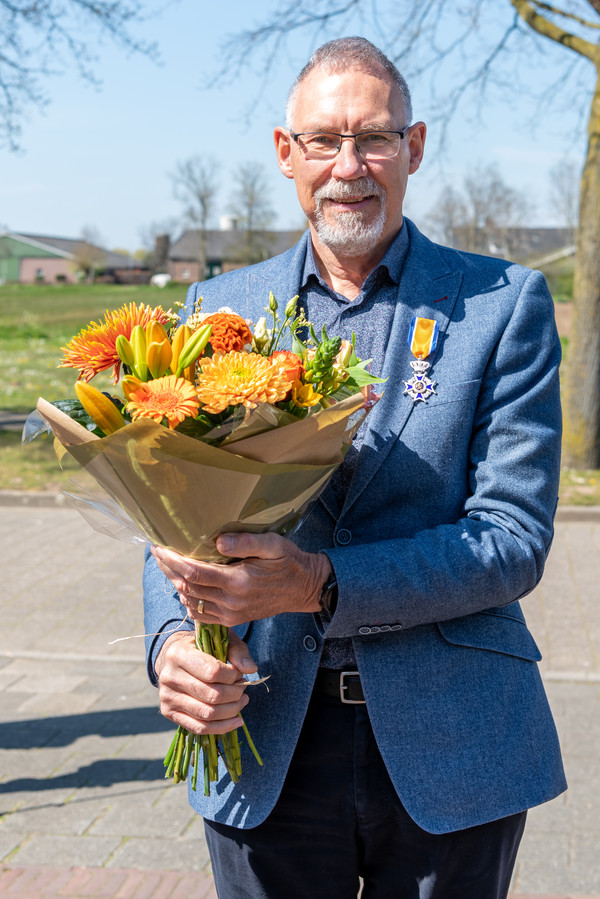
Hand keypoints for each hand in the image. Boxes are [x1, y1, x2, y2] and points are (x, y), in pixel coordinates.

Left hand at [151, 533, 331, 625]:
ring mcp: (231, 613)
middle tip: (158, 553)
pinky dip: (187, 600)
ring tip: (167, 566)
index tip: (159, 546)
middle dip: (168, 569)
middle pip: (186, 586)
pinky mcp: (233, 619)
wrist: (305, 589)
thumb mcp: (273, 544)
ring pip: (190, 601)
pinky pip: (201, 614)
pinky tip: (184, 586)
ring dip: (175, 584)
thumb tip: (217, 542)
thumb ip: (245, 542)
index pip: (193, 572)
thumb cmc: (289, 561)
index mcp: (238, 581)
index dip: (172, 560)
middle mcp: (230, 601)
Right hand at [155, 629, 256, 734]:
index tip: (239, 673)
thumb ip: (236, 651)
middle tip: (243, 688)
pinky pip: (199, 728)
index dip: (233, 676)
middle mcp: (169, 677)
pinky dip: (222, 727)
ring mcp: (167, 697)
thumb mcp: (218, 639)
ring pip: (207, 714)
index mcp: (178, 654)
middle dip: (235, 694)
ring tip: (242, 701)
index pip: (212, 671)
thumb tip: (251, 669)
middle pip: (212, 695)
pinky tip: (236, 720)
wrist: (171, 657)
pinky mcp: (169, 712)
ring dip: (232, 710)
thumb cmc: (200, 646)